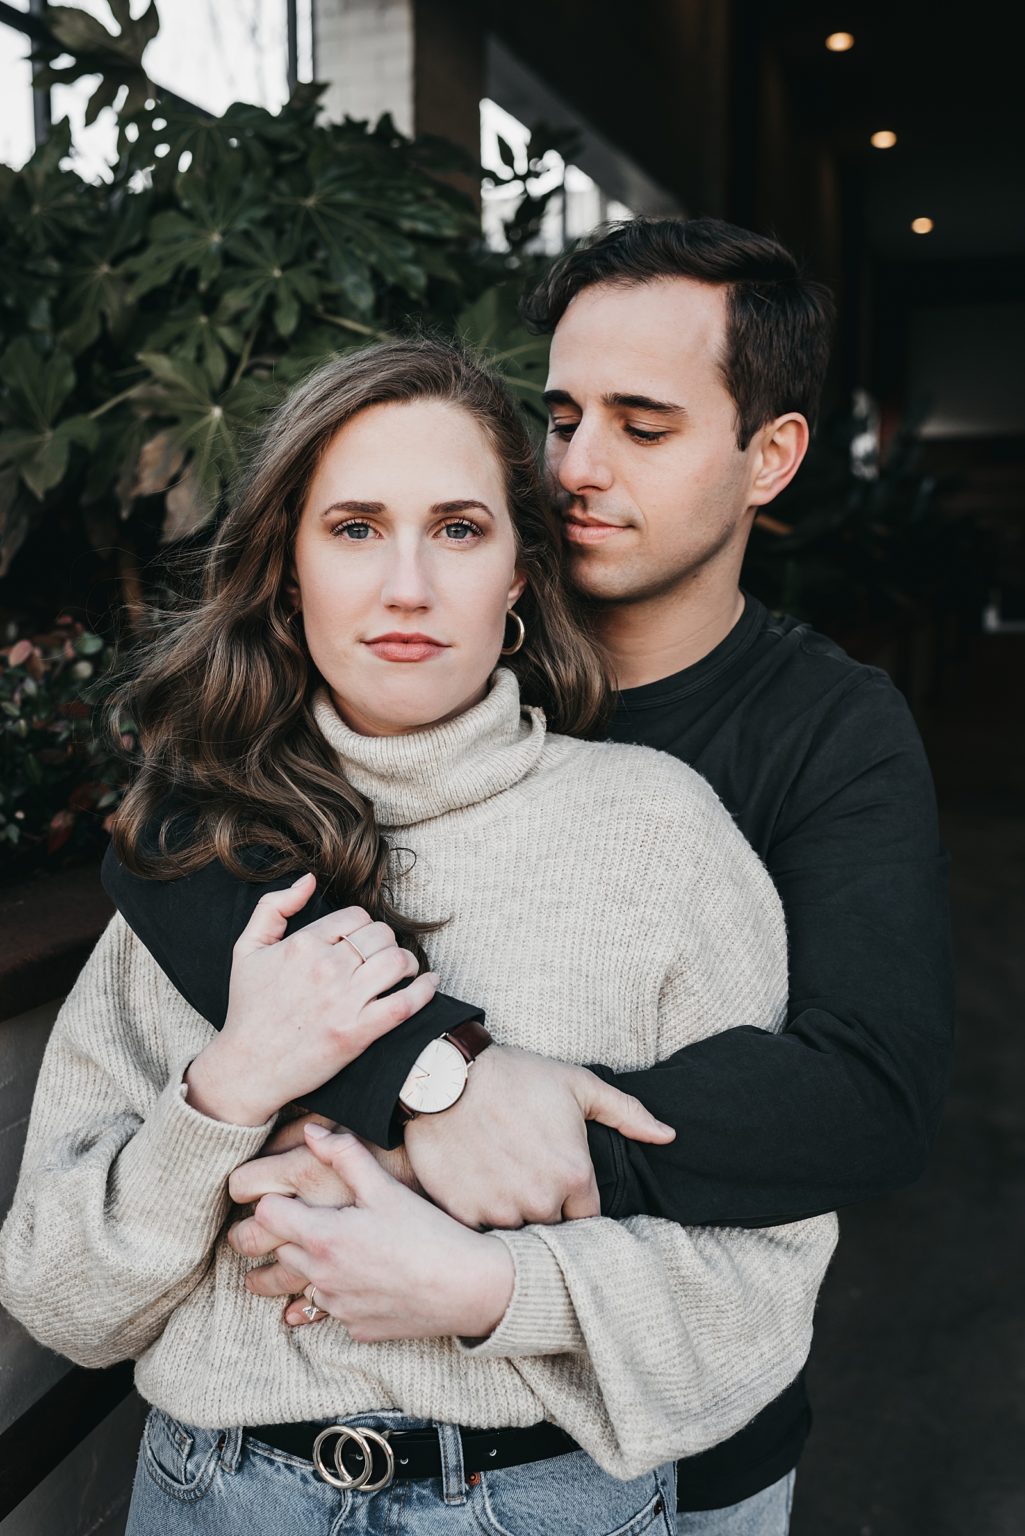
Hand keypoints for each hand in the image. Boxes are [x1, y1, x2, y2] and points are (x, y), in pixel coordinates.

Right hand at [184, 874, 438, 1124]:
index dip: (365, 926)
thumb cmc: (248, 1009)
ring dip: (407, 963)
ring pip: (398, 962)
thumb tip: (309, 880)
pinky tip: (429, 984)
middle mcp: (326, 968)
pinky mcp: (357, 1033)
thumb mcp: (247, 949)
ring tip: (404, 970)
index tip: (363, 941)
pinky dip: (424, 990)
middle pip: (381, 936)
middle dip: (387, 943)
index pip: (357, 917)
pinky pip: (405, 1003)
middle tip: (383, 957)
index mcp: (303, 944)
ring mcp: (344, 1001)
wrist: (248, 1067)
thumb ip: (273, 907)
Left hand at [228, 1125, 513, 1340]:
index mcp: (323, 1237)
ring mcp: (337, 1307)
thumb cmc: (428, 1232)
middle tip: (324, 1217)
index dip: (274, 1200)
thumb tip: (310, 1132)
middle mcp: (321, 1277)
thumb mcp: (386, 1187)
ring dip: (316, 1265)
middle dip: (293, 1232)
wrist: (467, 1287)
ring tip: (352, 1247)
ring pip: (303, 1282)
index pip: (264, 1215)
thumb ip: (344, 1155)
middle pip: (279, 1250)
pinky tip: (373, 1277)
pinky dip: (344, 1293)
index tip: (293, 1195)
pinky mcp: (355, 1329)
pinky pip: (334, 1308)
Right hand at [405, 1045, 674, 1227]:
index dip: (575, 1203)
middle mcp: (541, 1202)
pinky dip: (479, 1214)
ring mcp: (500, 1212)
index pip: (588, 1219)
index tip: (560, 1186)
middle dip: (545, 1209)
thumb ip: (628, 1113)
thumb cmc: (516, 1076)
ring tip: (499, 1180)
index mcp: (575, 1176)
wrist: (445, 1076)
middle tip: (525, 1177)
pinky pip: (479, 1233)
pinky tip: (474, 1185)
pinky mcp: (464, 1215)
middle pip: (553, 1228)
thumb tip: (669, 1136)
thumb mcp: (578, 1085)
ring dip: (512, 1215)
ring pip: (516, 1232)